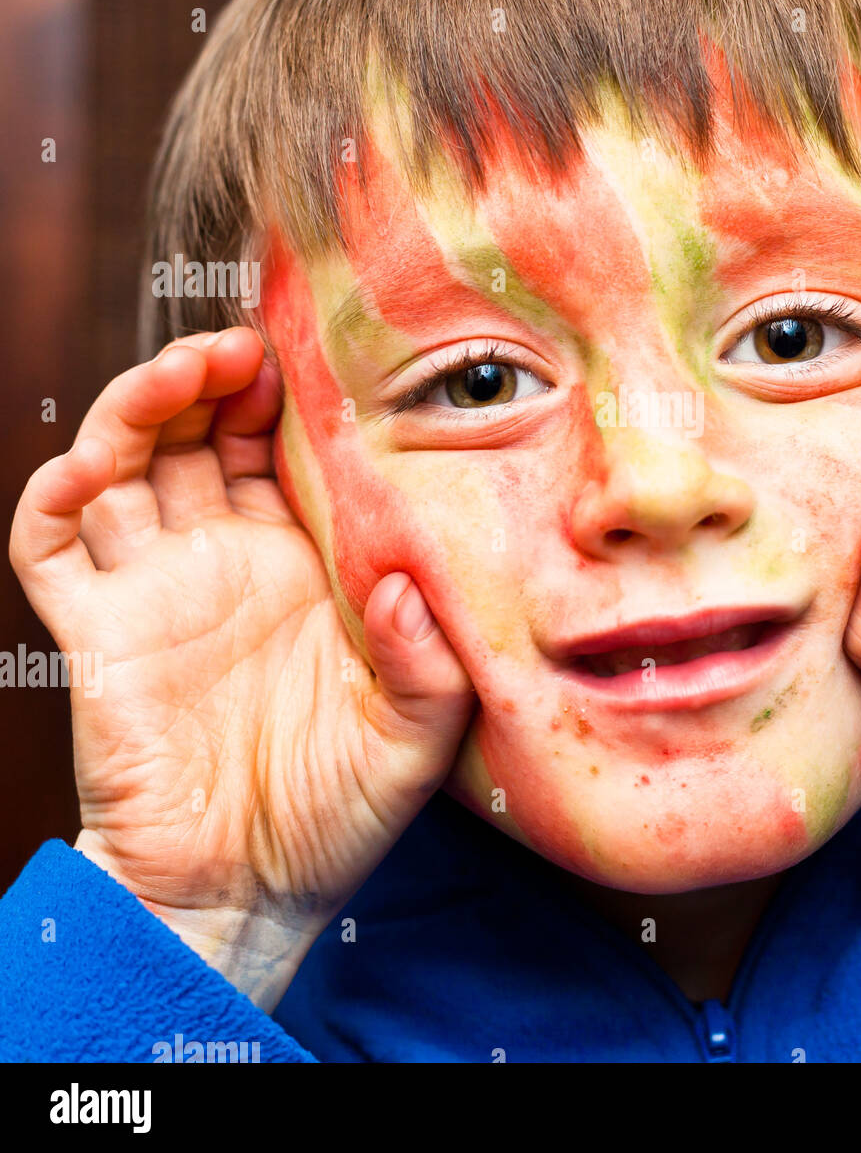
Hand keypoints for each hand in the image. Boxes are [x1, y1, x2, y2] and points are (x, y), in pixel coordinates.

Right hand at [9, 328, 473, 1007]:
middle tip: (247, 346)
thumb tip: (408, 589)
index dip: (294, 399)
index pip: (290, 453)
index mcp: (309, 567)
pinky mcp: (98, 629)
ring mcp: (158, 587)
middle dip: (217, 378)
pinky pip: (51, 542)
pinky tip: (94, 463)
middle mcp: (230, 560)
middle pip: (203, 434)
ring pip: (129, 461)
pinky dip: (58, 490)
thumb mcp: (414, 738)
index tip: (318, 352)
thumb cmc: (336, 815)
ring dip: (145, 403)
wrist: (240, 894)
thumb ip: (428, 665)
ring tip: (190, 369)